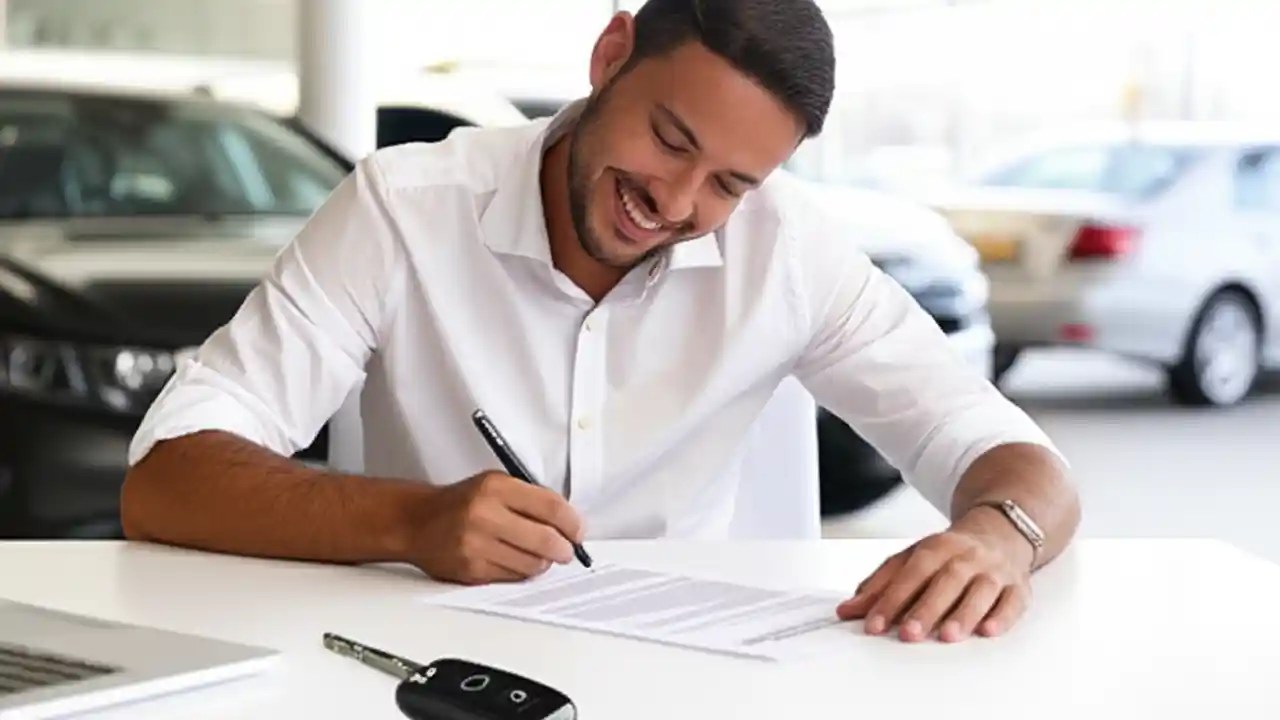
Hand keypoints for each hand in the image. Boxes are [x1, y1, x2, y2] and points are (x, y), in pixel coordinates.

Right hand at [404, 471, 584, 584]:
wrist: (416, 522)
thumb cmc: (461, 503)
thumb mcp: (494, 484)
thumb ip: (530, 499)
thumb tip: (569, 523)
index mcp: (496, 487)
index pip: (550, 507)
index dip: (573, 523)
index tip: (579, 532)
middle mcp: (485, 514)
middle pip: (546, 540)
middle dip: (564, 549)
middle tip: (566, 551)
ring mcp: (476, 545)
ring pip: (532, 564)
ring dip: (542, 562)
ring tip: (537, 555)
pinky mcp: (471, 570)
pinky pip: (512, 578)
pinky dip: (520, 572)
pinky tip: (513, 560)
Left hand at [836, 514, 1032, 642]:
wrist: (1000, 531)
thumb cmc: (950, 553)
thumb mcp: (912, 559)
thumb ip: (880, 585)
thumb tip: (848, 610)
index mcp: (936, 547)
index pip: (910, 573)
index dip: (891, 599)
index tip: (873, 623)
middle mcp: (966, 557)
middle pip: (946, 581)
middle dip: (926, 609)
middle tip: (908, 634)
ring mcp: (994, 571)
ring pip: (981, 590)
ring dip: (965, 614)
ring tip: (948, 636)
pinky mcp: (1018, 586)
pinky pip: (1013, 600)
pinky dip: (1003, 616)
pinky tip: (989, 631)